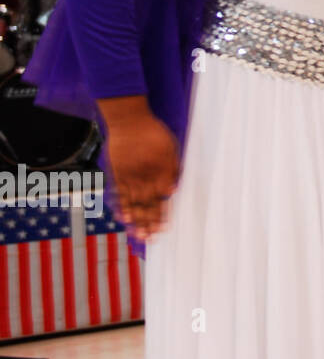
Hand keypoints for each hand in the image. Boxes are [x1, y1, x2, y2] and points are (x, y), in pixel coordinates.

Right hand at [103, 105, 179, 239]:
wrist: (128, 119)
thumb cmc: (153, 131)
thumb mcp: (171, 147)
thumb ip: (173, 168)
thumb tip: (173, 189)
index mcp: (160, 170)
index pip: (162, 197)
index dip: (162, 213)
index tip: (164, 228)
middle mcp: (144, 175)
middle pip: (147, 203)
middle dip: (149, 223)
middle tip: (150, 239)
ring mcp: (128, 175)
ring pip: (133, 201)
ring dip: (136, 220)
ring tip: (138, 235)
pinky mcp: (116, 171)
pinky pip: (118, 192)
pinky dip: (120, 205)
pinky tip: (122, 218)